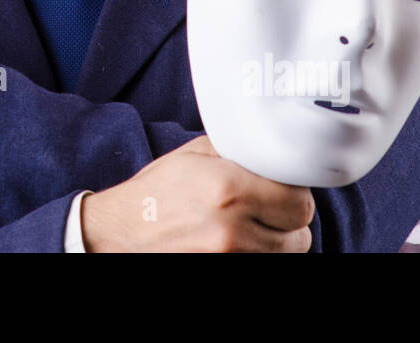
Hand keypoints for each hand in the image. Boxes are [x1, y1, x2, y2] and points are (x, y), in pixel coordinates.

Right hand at [80, 136, 313, 251]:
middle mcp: (232, 228)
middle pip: (299, 234)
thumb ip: (240, 150)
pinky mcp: (223, 271)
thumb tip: (277, 148)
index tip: (284, 186)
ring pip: (285, 254)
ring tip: (255, 222)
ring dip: (278, 239)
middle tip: (273, 206)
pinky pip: (263, 263)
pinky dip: (260, 252)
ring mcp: (228, 257)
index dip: (296, 192)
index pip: (299, 202)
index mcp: (228, 188)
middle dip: (291, 219)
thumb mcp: (195, 154)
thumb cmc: (157, 190)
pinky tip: (242, 237)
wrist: (121, 231)